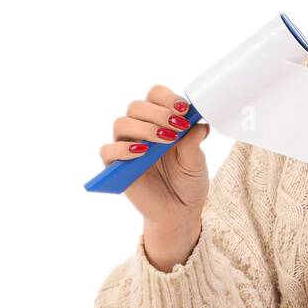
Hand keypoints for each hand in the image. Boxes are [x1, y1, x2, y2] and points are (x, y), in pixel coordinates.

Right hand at [99, 84, 211, 224]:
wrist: (180, 212)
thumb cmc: (188, 182)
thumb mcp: (196, 161)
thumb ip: (194, 141)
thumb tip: (199, 122)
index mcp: (161, 121)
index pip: (155, 96)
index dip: (167, 98)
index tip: (184, 109)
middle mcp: (141, 129)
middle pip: (137, 106)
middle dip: (158, 112)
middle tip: (178, 126)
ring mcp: (126, 146)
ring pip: (122, 123)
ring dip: (145, 127)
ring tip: (166, 140)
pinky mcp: (116, 166)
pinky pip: (108, 151)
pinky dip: (122, 148)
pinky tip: (142, 152)